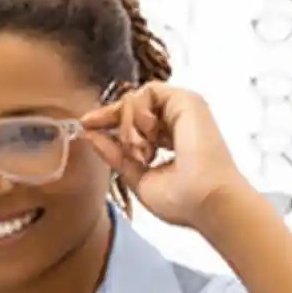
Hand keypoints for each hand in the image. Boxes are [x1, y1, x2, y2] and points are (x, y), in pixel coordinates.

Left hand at [80, 82, 253, 229]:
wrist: (205, 201)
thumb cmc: (181, 200)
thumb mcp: (137, 176)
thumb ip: (115, 154)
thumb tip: (90, 133)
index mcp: (170, 139)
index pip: (132, 122)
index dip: (108, 121)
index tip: (87, 126)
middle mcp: (177, 121)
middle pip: (130, 107)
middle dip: (115, 123)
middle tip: (124, 149)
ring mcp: (183, 109)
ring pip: (135, 99)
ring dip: (128, 125)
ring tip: (141, 151)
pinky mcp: (186, 100)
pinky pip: (147, 91)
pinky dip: (138, 111)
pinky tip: (148, 134)